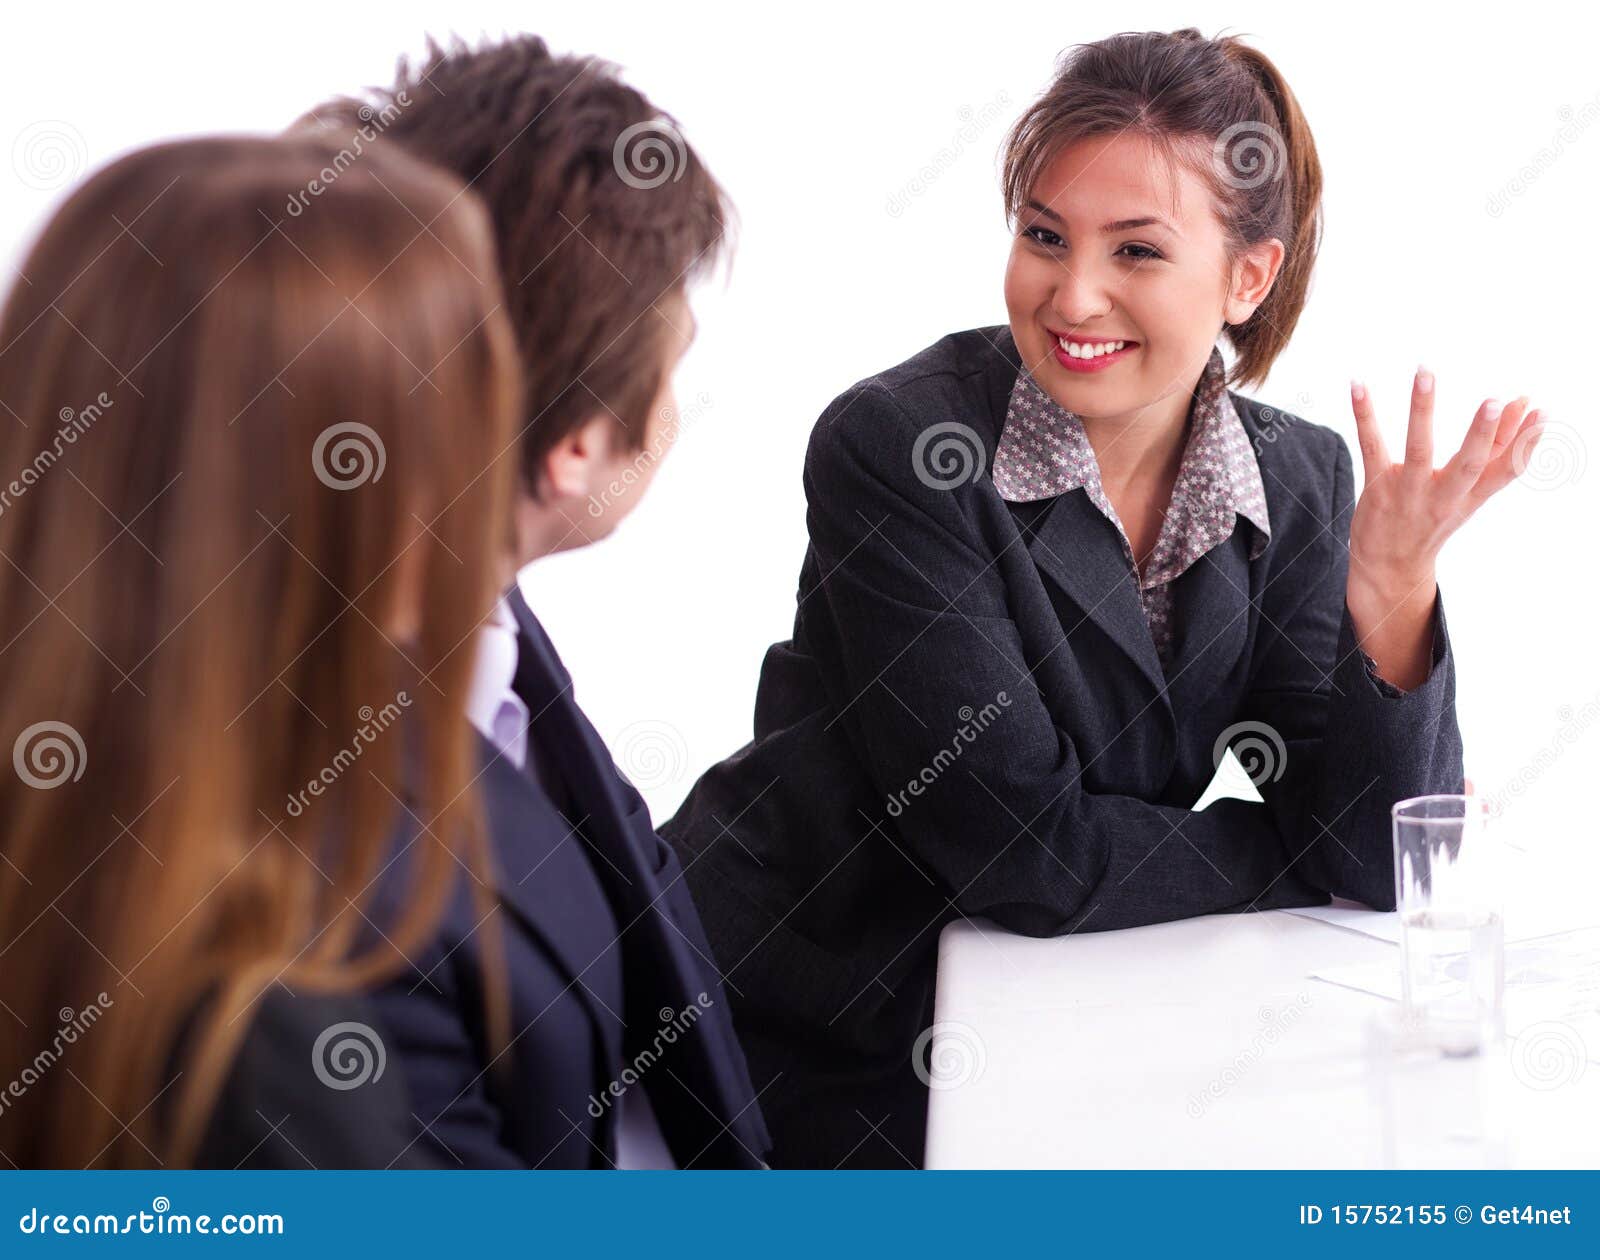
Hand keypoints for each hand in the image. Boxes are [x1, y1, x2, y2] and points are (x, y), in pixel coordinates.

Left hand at [1347, 367, 1544, 595]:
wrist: (1390, 568)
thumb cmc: (1434, 519)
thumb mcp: (1470, 494)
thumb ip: (1493, 453)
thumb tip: (1522, 408)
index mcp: (1471, 497)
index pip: (1505, 470)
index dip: (1525, 442)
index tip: (1540, 410)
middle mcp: (1443, 496)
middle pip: (1469, 464)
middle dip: (1483, 434)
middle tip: (1494, 401)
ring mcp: (1408, 492)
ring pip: (1418, 449)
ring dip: (1422, 409)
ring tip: (1426, 373)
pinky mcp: (1377, 487)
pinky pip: (1371, 446)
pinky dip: (1364, 414)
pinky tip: (1359, 385)